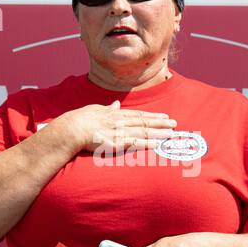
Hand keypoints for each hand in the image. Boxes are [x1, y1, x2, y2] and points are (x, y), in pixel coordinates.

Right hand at [55, 100, 176, 154]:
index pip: (139, 115)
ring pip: (144, 131)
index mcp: (116, 114)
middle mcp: (121, 121)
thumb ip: (109, 108)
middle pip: (145, 122)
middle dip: (161, 123)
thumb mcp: (96, 109)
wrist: (72, 129)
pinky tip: (158, 143)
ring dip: (159, 132)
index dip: (153, 116)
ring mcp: (120, 132)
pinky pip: (136, 142)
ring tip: (171, 133)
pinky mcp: (117, 143)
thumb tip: (117, 103)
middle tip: (175, 124)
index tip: (164, 116)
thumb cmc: (80, 120)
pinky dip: (148, 143)